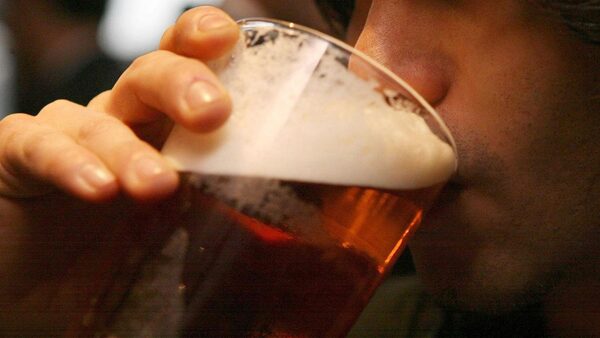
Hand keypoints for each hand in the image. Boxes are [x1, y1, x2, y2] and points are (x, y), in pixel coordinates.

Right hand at [0, 6, 238, 334]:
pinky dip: (67, 162)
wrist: (43, 294)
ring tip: (157, 185)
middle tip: (213, 112)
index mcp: (165, 132)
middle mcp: (121, 124)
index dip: (202, 45)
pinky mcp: (15, 159)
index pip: (187, 69)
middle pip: (148, 77)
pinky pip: (36, 145)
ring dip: (130, 148)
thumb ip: (232, 217)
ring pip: (98, 116)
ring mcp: (68, 137)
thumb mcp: (187, 236)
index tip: (227, 39)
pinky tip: (96, 189)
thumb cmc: (120, 260)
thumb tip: (306, 223)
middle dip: (181, 83)